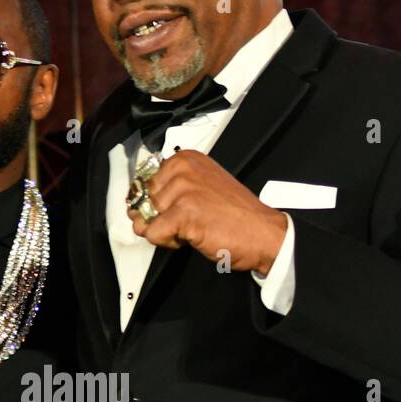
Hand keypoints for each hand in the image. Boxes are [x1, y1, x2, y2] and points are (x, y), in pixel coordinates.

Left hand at [127, 149, 286, 273]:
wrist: (263, 233)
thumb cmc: (236, 215)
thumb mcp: (202, 189)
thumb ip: (172, 191)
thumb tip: (137, 209)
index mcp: (186, 159)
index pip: (146, 183)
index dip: (158, 203)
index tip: (180, 209)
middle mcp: (182, 169)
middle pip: (144, 201)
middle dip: (159, 218)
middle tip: (189, 222)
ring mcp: (183, 190)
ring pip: (146, 219)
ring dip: (164, 231)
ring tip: (192, 229)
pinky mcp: (183, 213)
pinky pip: (153, 233)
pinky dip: (167, 242)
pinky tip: (190, 237)